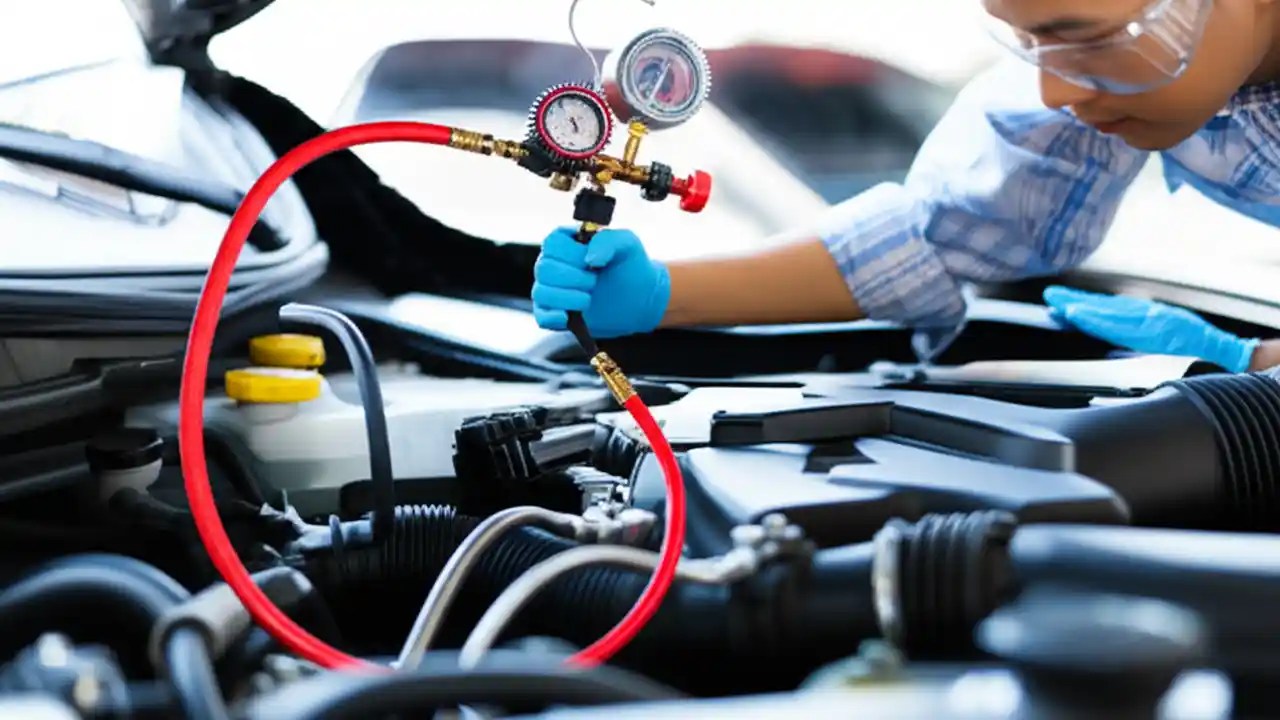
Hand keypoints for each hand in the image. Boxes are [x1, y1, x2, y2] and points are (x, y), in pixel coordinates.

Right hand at [531, 227, 670, 338]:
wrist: (640, 298)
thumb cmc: (630, 266)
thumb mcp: (626, 244)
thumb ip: (608, 241)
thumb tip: (590, 259)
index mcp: (566, 242)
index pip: (552, 244)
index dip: (572, 255)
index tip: (593, 263)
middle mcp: (553, 264)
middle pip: (543, 269)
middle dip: (572, 278)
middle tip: (594, 282)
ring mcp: (552, 290)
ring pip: (540, 293)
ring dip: (566, 298)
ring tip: (588, 299)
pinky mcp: (555, 313)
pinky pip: (542, 317)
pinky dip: (553, 318)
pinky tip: (568, 317)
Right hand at [1043, 285, 1259, 372]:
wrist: (1230, 351)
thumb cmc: (1206, 359)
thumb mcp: (1178, 356)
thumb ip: (1148, 347)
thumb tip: (1117, 343)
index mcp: (1159, 330)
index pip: (1117, 322)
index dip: (1091, 317)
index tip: (1069, 312)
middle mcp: (1155, 318)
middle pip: (1111, 310)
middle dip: (1080, 304)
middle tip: (1053, 298)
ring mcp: (1156, 315)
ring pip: (1116, 307)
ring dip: (1087, 303)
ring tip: (1063, 300)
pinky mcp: (1158, 316)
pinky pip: (1127, 308)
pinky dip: (1106, 307)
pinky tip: (1092, 307)